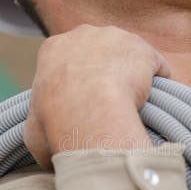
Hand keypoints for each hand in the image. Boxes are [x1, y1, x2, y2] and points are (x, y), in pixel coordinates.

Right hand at [24, 25, 170, 167]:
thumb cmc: (56, 122)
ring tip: (134, 104)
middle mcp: (83, 34)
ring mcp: (115, 37)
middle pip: (98, 52)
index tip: (83, 103)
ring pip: (127, 56)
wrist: (90, 108)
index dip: (76, 82)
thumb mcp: (34, 133)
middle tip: (108, 104)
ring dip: (131, 75)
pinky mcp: (142, 48)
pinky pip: (154, 65)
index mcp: (53, 49)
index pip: (67, 60)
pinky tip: (156, 101)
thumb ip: (41, 133)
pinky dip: (157, 81)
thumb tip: (49, 154)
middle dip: (103, 73)